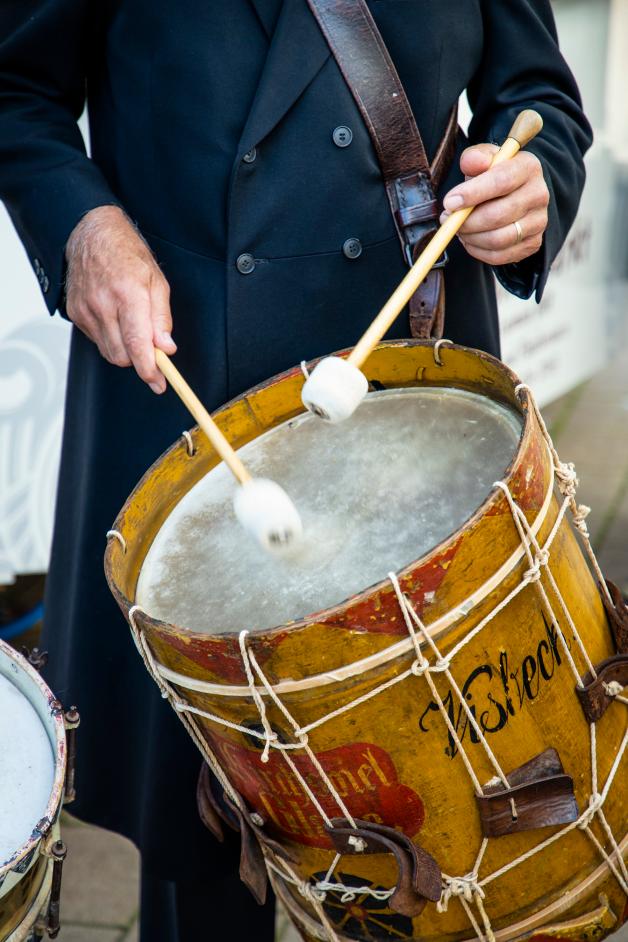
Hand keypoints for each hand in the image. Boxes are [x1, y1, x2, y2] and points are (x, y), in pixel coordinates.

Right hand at [65, 205, 175, 392]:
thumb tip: (166, 348)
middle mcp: (103, 304)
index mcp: (128, 294)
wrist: (92, 234)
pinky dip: (110, 339)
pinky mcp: (75, 313)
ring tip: (134, 330)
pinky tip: (116, 320)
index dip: (149, 371)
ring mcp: (86, 310)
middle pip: (122, 356)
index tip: (158, 383)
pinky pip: (97, 340)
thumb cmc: (127, 254)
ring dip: (125, 352)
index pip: (138, 345)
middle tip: (152, 354)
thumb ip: (162, 318)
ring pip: (109, 352)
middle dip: (140, 361)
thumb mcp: (157, 281)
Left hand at [441, 145, 549, 265]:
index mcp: (529, 167)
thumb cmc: (494, 175)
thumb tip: (471, 163)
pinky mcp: (532, 244)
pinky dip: (478, 251)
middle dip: (466, 222)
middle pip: (498, 215)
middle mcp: (539, 195)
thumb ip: (475, 157)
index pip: (501, 181)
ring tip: (459, 229)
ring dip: (470, 237)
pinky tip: (470, 240)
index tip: (449, 203)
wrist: (515, 194)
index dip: (472, 194)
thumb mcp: (484, 159)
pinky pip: (499, 256)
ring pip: (498, 239)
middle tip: (447, 219)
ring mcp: (539, 222)